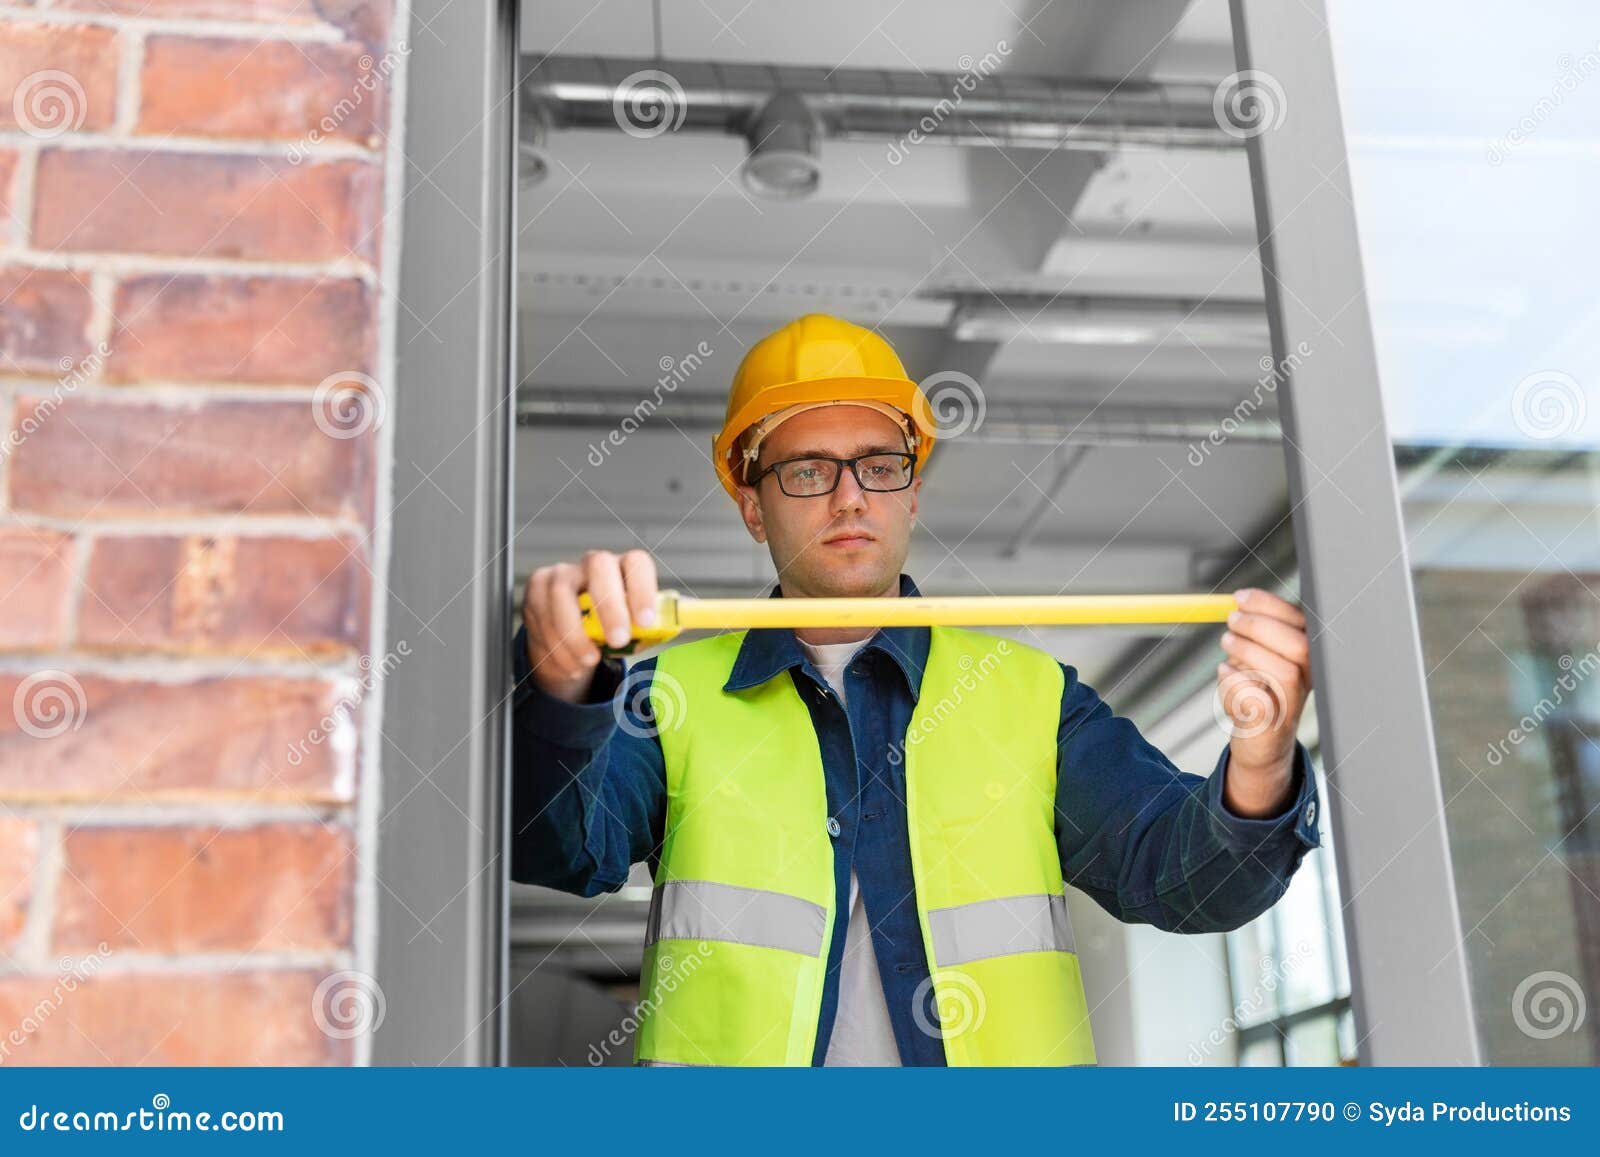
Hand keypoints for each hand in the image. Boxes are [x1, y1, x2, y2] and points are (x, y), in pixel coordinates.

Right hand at [522, 549, 658, 703]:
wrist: (574, 641)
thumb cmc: (612, 630)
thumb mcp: (637, 629)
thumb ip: (657, 625)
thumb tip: (687, 623)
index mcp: (624, 567)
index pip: (637, 563)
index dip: (642, 589)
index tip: (645, 622)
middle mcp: (592, 564)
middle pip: (599, 566)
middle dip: (608, 606)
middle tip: (618, 641)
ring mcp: (561, 574)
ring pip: (562, 596)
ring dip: (576, 635)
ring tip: (589, 660)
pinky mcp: (536, 589)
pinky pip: (541, 615)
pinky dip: (555, 646)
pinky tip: (570, 661)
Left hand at [1217, 587, 1312, 816]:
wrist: (1261, 742)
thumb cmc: (1260, 692)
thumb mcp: (1260, 655)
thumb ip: (1259, 630)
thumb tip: (1241, 601)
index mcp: (1309, 655)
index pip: (1301, 622)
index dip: (1269, 605)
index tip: (1240, 597)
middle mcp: (1308, 679)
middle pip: (1298, 645)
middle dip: (1258, 626)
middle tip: (1231, 620)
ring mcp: (1294, 704)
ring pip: (1283, 672)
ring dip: (1246, 651)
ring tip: (1227, 643)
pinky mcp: (1273, 725)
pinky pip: (1257, 701)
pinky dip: (1233, 682)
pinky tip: (1225, 674)